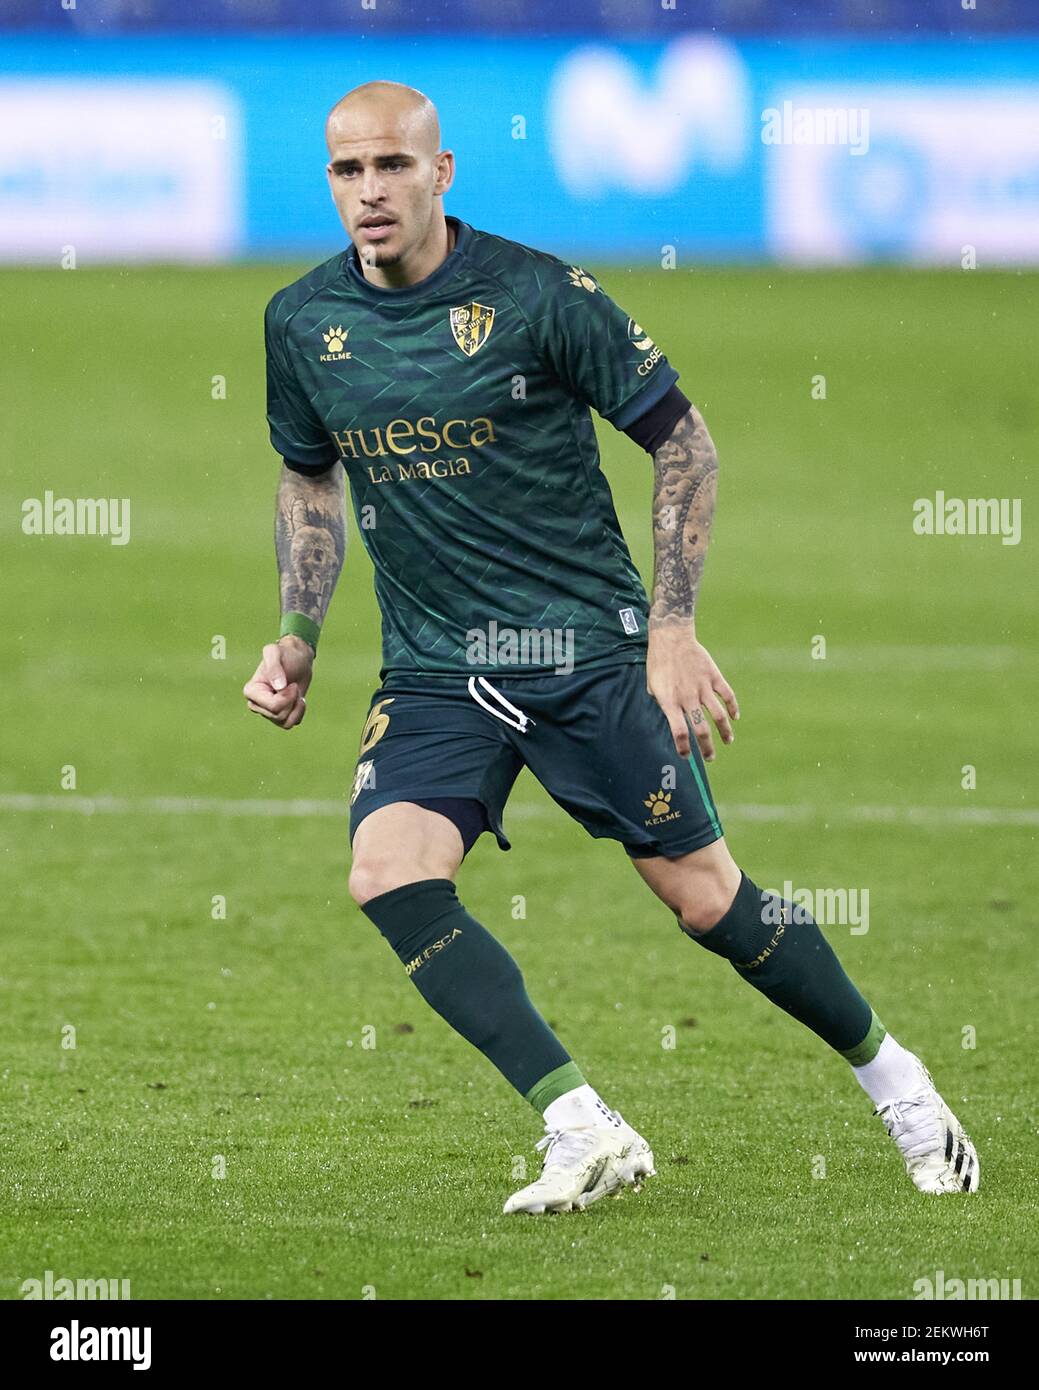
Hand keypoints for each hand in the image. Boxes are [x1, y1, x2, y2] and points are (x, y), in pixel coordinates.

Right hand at [242, 635, 313, 730]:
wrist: (298, 660)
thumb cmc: (285, 654)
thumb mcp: (275, 652)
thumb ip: (274, 666)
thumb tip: (278, 687)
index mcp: (251, 691)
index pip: (273, 706)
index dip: (287, 696)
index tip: (289, 683)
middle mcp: (255, 704)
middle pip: (278, 715)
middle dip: (292, 701)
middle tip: (292, 686)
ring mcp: (266, 712)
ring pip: (284, 723)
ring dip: (296, 707)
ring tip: (295, 692)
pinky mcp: (278, 716)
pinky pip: (290, 724)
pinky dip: (299, 713)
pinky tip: (298, 700)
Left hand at [647, 626, 738, 761]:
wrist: (671, 638)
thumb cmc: (658, 663)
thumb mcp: (652, 686)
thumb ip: (662, 703)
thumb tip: (672, 717)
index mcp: (670, 702)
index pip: (679, 732)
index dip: (683, 748)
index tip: (686, 756)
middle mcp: (687, 698)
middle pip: (701, 729)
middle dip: (707, 748)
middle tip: (710, 757)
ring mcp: (702, 687)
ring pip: (719, 716)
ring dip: (725, 732)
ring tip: (727, 741)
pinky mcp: (713, 676)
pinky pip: (727, 695)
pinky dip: (733, 707)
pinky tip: (735, 717)